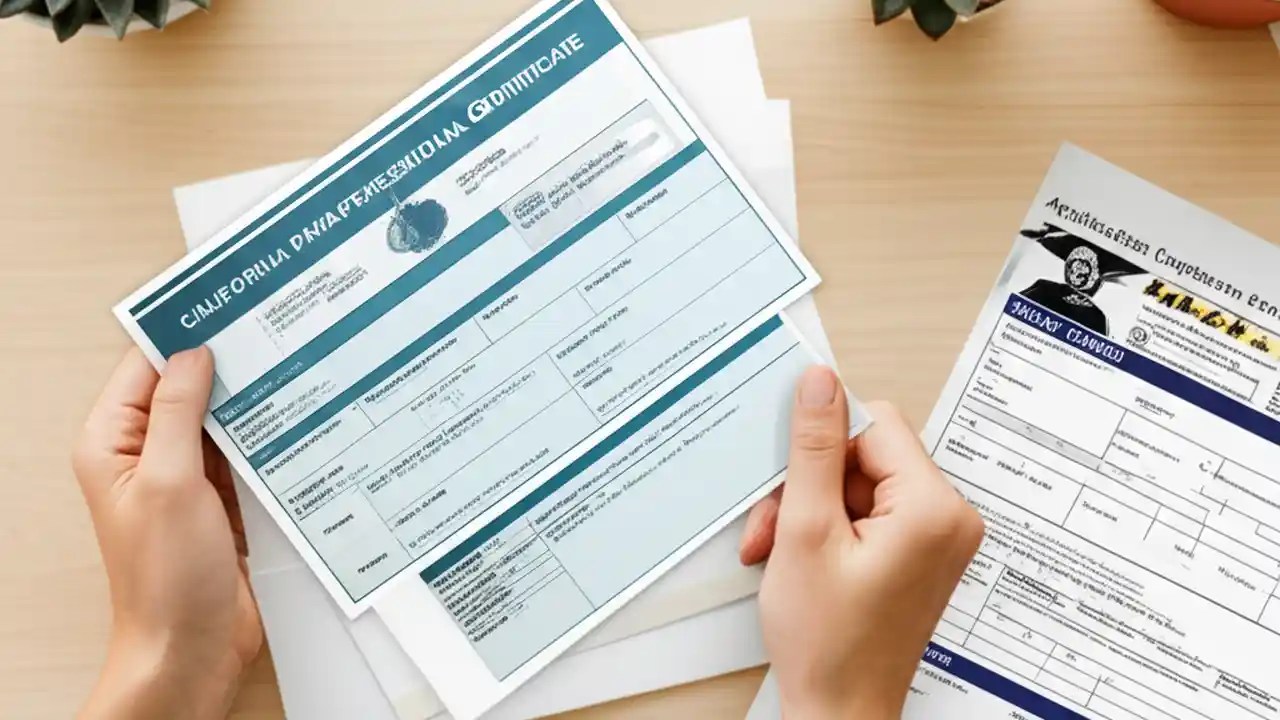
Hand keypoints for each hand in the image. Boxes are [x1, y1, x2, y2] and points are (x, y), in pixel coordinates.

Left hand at [73, 347, 262, 719]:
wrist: (193, 648)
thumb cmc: (166, 579)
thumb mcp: (169, 482)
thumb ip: (179, 413)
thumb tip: (194, 355)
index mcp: (112, 444)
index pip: (145, 367)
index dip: (183, 334)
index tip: (226, 307)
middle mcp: (145, 456)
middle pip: (187, 389)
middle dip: (227, 365)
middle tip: (273, 333)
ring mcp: (184, 479)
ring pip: (221, 421)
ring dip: (252, 402)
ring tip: (293, 369)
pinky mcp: (219, 501)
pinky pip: (243, 455)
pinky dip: (265, 439)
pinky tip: (296, 420)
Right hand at [739, 367, 983, 719]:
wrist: (839, 712)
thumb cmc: (828, 645)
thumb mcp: (804, 532)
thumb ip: (812, 450)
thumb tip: (821, 382)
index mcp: (934, 508)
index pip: (875, 424)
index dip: (821, 442)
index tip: (785, 465)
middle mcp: (948, 518)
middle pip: (865, 455)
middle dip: (808, 484)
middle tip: (773, 525)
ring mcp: (936, 538)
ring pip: (858, 483)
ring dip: (809, 509)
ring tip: (778, 550)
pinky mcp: (918, 553)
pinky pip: (868, 512)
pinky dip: (827, 528)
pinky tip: (799, 557)